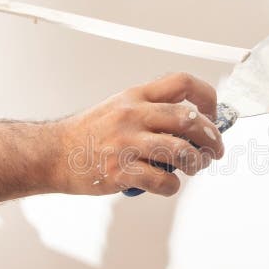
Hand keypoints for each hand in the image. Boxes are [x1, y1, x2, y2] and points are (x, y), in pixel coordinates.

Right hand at [51, 73, 224, 196]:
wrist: (54, 154)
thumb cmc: (89, 134)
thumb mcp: (120, 107)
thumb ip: (153, 110)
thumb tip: (193, 122)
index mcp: (136, 96)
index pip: (182, 83)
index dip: (207, 98)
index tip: (213, 115)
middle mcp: (133, 116)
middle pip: (189, 119)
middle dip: (211, 137)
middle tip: (214, 150)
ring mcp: (126, 143)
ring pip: (181, 151)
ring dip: (196, 163)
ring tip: (193, 167)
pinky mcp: (121, 171)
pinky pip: (162, 180)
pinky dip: (172, 186)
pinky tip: (167, 184)